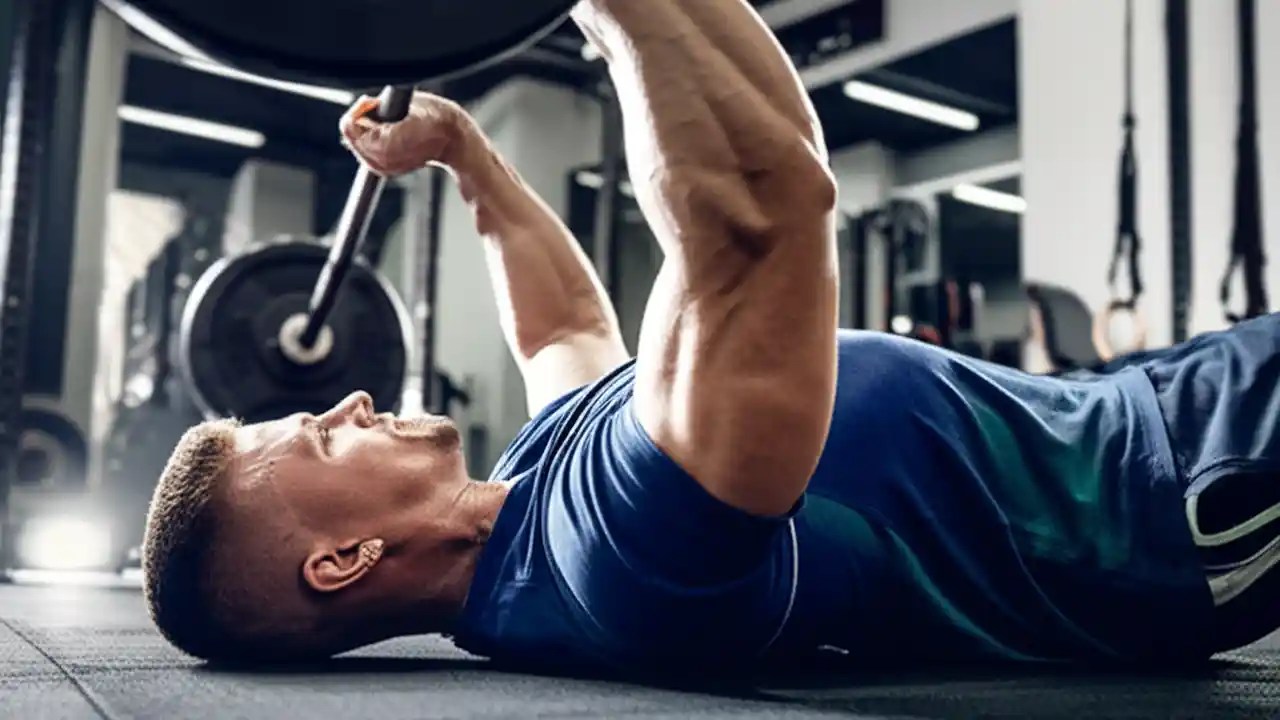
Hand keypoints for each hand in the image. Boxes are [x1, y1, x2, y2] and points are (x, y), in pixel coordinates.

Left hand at [339, 91, 467, 176]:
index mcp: (384, 144)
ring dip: (367, 129)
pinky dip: (372, 139)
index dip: (360, 108)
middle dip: (362, 120)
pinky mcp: (385, 170)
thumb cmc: (437, 118)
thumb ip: (379, 105)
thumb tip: (363, 107)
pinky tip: (390, 133)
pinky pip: (365, 151)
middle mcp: (380, 161)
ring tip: (391, 122)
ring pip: (356, 143)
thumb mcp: (407, 101)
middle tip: (383, 110)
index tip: (375, 102)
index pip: (349, 124)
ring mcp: (382, 168)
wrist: (455, 141)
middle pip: (350, 135)